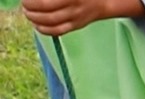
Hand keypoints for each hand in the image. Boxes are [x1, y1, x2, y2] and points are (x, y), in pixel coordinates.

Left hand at [22, 0, 144, 35]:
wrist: (103, 2)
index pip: (45, 2)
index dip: (32, 2)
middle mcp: (74, 8)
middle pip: (47, 14)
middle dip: (31, 11)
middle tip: (25, 6)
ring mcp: (75, 19)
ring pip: (51, 24)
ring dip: (35, 20)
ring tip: (29, 15)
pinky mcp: (76, 26)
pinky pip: (58, 32)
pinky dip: (45, 31)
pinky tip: (38, 26)